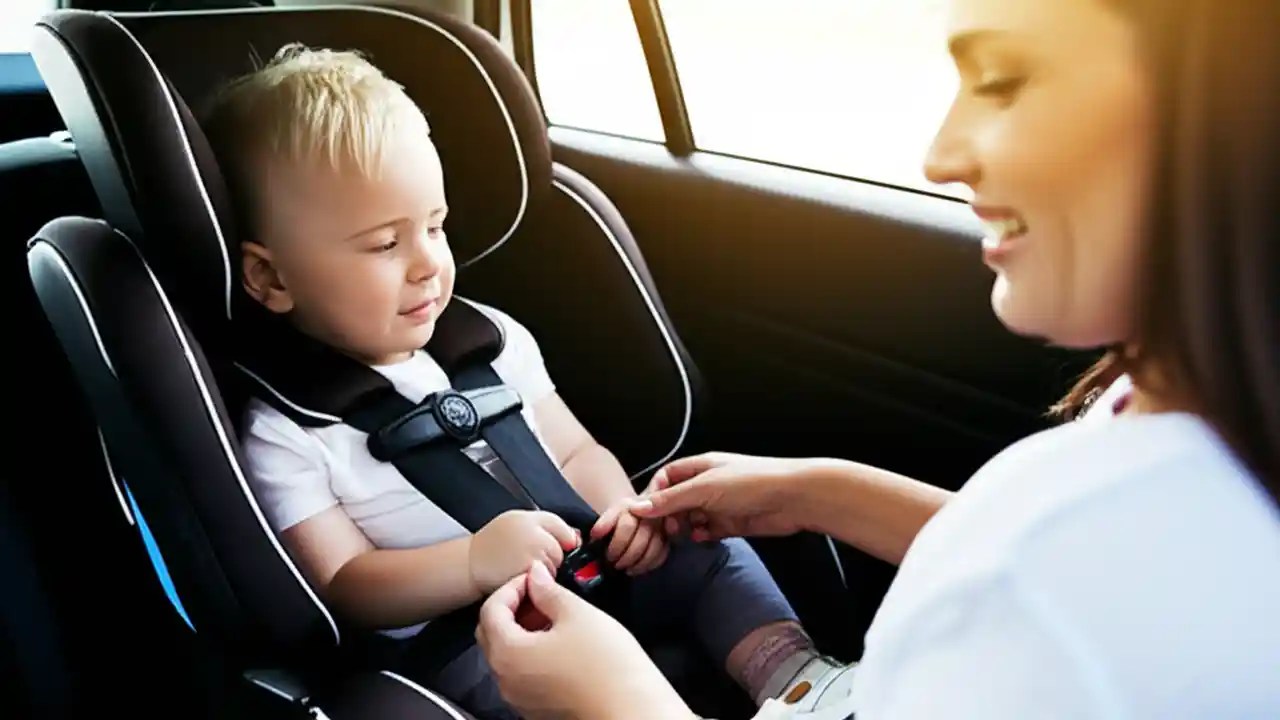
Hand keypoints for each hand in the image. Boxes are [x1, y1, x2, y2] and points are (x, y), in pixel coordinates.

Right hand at [469, 510, 579, 594]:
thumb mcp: (520, 521)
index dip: (562, 542)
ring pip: (555, 569)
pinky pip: (544, 583)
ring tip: (522, 568)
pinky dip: (537, 585)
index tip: (550, 547)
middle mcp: (535, 535)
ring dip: (546, 572)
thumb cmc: (494, 543)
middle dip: (553, 558)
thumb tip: (578, 538)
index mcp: (534, 519)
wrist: (469, 563)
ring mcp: (533, 557)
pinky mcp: (528, 577)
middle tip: (528, 558)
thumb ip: (550, 526)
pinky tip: (522, 579)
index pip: (566, 532)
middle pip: (562, 552)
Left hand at [477, 563, 695, 719]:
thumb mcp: (577, 613)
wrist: (632, 708)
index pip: (491, 610)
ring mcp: (520, 698)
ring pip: (506, 655)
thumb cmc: (607, 665)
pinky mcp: (536, 708)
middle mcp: (506, 680)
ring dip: (521, 631)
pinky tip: (559, 642)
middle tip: (539, 593)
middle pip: (492, 634)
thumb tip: (536, 575)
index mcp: (508, 653)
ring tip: (553, 616)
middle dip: (511, 609)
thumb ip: (548, 591)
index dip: (511, 587)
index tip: (533, 578)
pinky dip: (531, 653)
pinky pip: (522, 674)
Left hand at [591, 501, 668, 575]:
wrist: (639, 511)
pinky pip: (662, 554)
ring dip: (638, 563)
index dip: (616, 544)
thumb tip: (595, 535)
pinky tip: (637, 569)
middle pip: (641, 539)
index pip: (626, 526)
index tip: (607, 555)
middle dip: (626, 556)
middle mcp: (651, 513)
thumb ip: (603, 523)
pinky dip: (649, 565)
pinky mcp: (669, 539)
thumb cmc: (621, 516)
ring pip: (654, 548)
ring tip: (625, 569)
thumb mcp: (610, 515)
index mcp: (633, 506)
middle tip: (615, 564)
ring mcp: (662, 526)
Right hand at [633, 452, 826, 541]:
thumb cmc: (753, 482)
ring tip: (680, 535)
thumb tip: (638, 507)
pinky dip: (701, 535)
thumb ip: (672, 500)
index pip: (666, 478)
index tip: (643, 513)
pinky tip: (701, 538)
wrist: (793, 498)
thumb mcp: (705, 488)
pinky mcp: (731, 523)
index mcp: (700, 467)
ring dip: (683, 527)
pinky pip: (707, 531)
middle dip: (666, 515)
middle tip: (663, 529)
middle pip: (676, 500)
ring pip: (690, 518)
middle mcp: (708, 485)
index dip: (653, 494)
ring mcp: (719, 504)